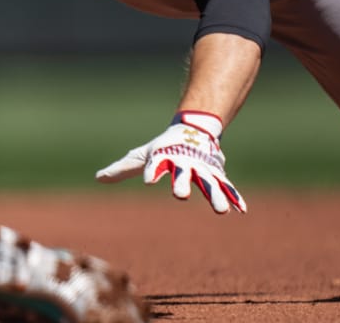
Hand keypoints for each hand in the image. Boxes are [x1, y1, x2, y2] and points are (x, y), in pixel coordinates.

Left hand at [95, 111, 246, 213]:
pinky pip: (227, 186)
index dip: (152, 171)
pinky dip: (234, 196)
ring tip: (221, 211)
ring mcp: (202, 168)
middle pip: (183, 174)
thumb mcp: (141, 156)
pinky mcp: (216, 173)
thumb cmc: (162, 147)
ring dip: (214, 196)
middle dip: (182, 184)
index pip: (156, 165)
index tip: (149, 180)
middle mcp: (184, 163)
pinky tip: (241, 210)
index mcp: (164, 158)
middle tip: (180, 196)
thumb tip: (99, 178)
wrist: (193, 128)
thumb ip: (123, 169)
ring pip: (209, 183)